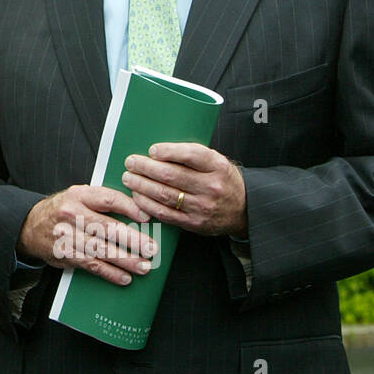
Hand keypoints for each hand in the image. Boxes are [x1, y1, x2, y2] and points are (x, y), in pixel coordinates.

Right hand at [18, 185, 159, 286]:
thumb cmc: (63, 210)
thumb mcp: (78, 196)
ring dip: (126, 260)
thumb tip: (138, 209)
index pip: (108, 199)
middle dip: (133, 240)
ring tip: (144, 266)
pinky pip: (92, 265)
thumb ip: (101, 200)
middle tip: (151, 248)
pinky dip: (110, 273)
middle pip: (108, 228)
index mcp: (78, 195)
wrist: (30, 227)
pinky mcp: (66, 254)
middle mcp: (71, 214)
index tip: (146, 216)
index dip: (129, 207)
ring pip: (102, 250)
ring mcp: (68, 236)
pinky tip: (124, 277)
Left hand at [121, 142, 246, 235]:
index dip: (169, 151)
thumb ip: (191, 155)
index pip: (192, 155)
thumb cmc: (222, 180)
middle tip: (131, 162)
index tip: (152, 150)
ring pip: (165, 195)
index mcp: (217, 166)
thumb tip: (156, 150)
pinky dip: (147, 204)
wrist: (244, 209)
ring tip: (129, 178)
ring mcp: (203, 207)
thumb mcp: (216, 162)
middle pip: (172, 175)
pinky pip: (165, 214)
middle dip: (146, 168)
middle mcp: (211, 186)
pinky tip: (137, 196)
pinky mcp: (194, 223)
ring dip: (142, 185)